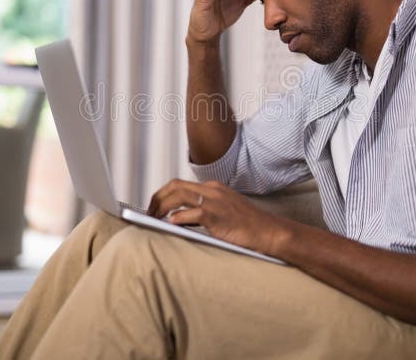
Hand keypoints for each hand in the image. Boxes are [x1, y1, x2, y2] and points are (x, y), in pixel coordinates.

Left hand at [147, 179, 287, 254]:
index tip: (153, 207)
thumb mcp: (222, 213)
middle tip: (147, 213)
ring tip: (152, 219)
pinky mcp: (217, 215)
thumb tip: (177, 220)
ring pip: (179, 195)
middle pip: (175, 186)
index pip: (180, 184)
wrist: (268, 231)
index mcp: (213, 188)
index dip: (162, 195)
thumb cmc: (247, 226)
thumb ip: (201, 213)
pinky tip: (170, 225)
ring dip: (161, 207)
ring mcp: (215, 201)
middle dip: (157, 198)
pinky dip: (177, 218)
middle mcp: (212, 190)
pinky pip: (192, 213)